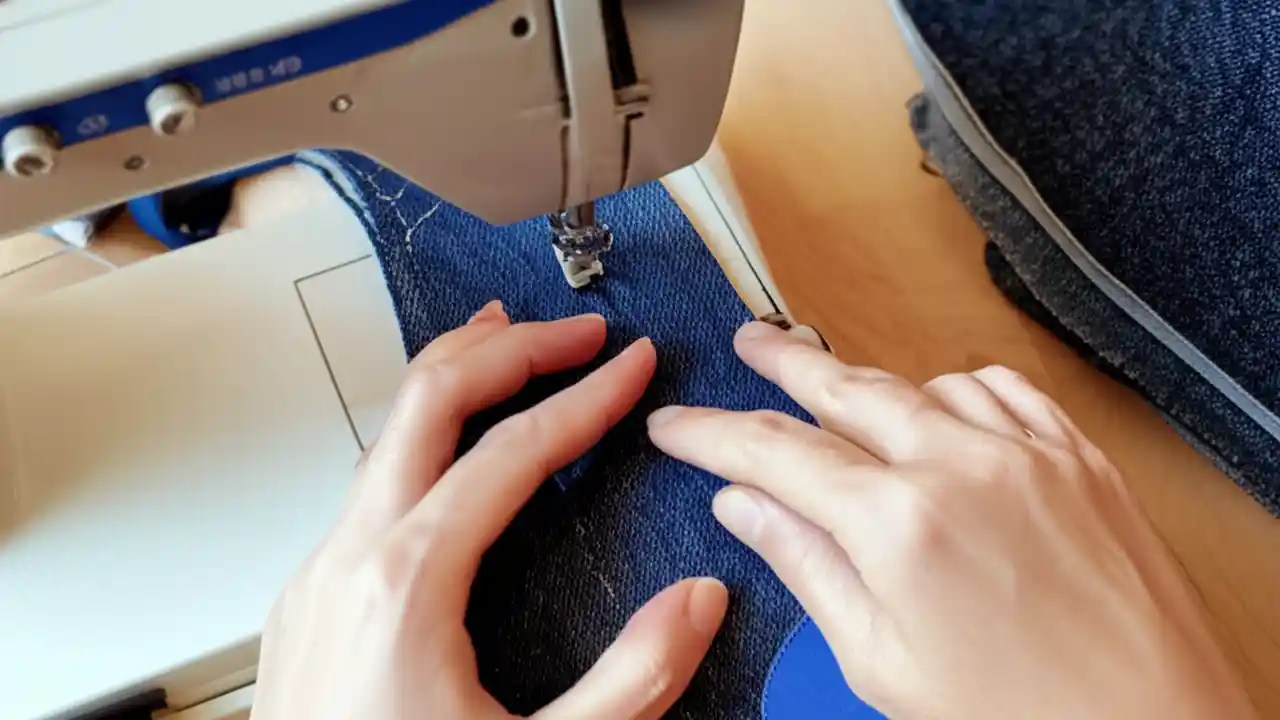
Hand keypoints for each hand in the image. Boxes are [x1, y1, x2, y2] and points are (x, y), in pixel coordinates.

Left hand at [251, 302, 728, 719]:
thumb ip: (632, 679)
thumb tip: (698, 601)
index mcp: (406, 584)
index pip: (514, 450)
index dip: (587, 398)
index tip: (632, 366)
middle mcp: (349, 559)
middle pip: (429, 400)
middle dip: (512, 348)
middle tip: (577, 331)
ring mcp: (318, 573)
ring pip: (388, 432)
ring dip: (457, 379)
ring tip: (510, 348)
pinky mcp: (310, 598)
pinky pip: (370, 481)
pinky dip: (424, 437)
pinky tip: (452, 452)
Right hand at [648, 321, 1254, 719]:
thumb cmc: (1018, 716)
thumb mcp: (882, 662)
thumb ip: (807, 567)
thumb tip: (742, 505)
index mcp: (897, 524)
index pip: (775, 450)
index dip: (712, 433)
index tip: (676, 426)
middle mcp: (959, 464)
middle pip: (844, 386)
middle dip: (785, 361)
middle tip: (749, 341)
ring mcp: (1024, 450)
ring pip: (920, 381)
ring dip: (870, 382)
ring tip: (838, 390)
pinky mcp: (1076, 454)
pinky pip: (999, 386)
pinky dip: (954, 387)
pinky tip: (939, 405)